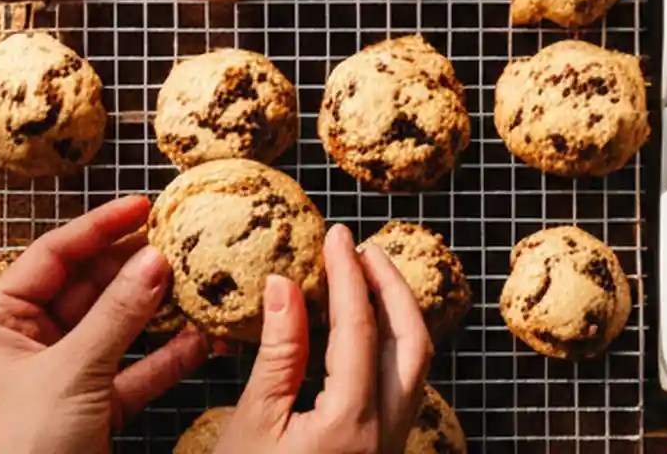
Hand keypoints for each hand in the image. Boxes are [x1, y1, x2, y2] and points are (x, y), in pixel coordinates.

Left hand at [0, 196, 208, 453]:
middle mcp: (29, 344)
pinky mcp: (95, 408)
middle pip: (90, 287)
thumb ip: (118, 314)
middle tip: (181, 240)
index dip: (99, 227)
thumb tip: (156, 259)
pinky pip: (136, 369)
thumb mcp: (72, 372)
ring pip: (118, 327)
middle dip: (136, 267)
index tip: (144, 205)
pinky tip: (203, 338)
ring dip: (159, 310)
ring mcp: (64, 375)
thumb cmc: (24, 447)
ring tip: (198, 280)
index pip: (52, 257)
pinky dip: (168, 356)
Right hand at [216, 224, 432, 453]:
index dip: (349, 275)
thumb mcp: (251, 425)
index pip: (360, 328)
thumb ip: (277, 354)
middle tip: (363, 249)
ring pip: (416, 365)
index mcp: (351, 424)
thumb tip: (287, 284)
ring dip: (397, 315)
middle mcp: (387, 433)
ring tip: (365, 277)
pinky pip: (403, 386)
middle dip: (392, 287)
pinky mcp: (385, 451)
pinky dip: (390, 346)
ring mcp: (393, 444)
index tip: (337, 234)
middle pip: (413, 341)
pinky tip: (361, 330)